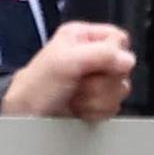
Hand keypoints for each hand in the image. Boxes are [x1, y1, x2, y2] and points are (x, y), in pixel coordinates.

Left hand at [4, 18, 135, 118]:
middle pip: (123, 68)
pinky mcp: (96, 101)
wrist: (25, 118)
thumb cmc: (35, 87)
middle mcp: (91, 56)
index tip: (94, 67)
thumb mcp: (65, 62)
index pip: (119, 39)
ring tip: (75, 98)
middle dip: (100, 82)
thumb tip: (128, 60)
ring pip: (120, 89)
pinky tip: (79, 109)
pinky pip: (114, 107)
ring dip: (96, 99)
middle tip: (78, 85)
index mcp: (82, 37)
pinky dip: (96, 111)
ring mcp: (95, 80)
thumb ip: (100, 54)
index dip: (111, 55)